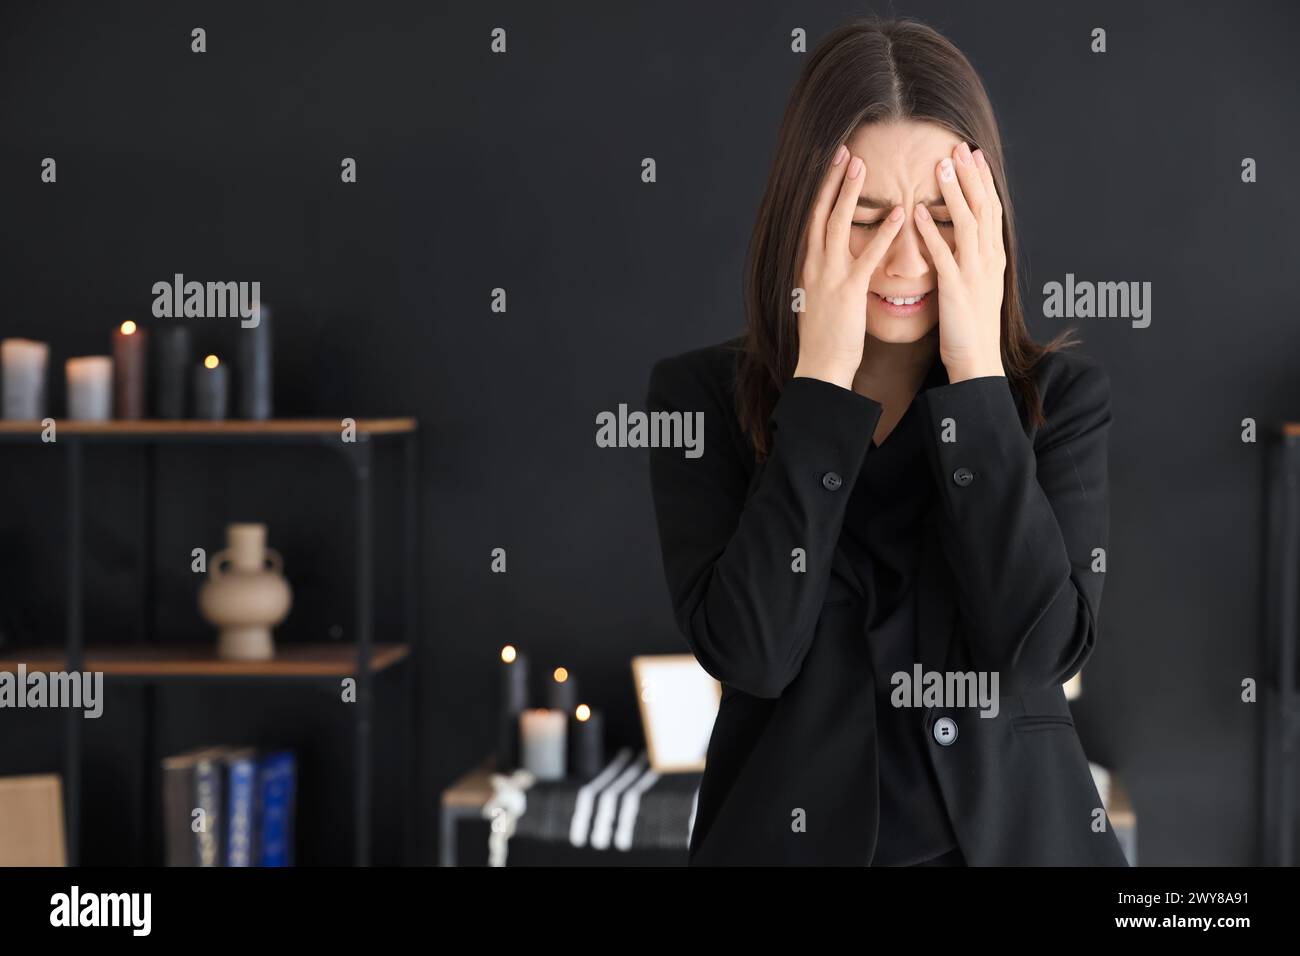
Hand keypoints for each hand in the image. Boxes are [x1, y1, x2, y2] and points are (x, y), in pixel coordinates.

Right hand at [793, 144, 905, 389]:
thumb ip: (823, 275)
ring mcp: (828, 276)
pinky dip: (883, 233)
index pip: (811, 219)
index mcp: (806, 266)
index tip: (829, 165)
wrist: (819, 367)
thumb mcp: (818, 299)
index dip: (820, 190)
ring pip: (837, 224)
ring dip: (849, 192)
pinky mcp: (848, 291)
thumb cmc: (823, 338)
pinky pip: (868, 256)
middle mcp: (813, 265)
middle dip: (830, 179)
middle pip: (819, 213)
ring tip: (860, 165)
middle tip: (842, 150)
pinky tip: (898, 213)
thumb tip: (829, 262)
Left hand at [914, 142, 1006, 382]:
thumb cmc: (972, 327)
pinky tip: (918, 213)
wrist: (977, 361)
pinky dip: (931, 232)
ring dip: (954, 193)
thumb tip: (967, 239)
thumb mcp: (978, 286)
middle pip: (983, 208)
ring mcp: (975, 274)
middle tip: (959, 146)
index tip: (973, 154)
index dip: (982, 180)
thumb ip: (973, 260)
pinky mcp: (957, 289)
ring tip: (940, 166)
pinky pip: (943, 255)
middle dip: (971, 176)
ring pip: (967, 224)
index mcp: (993, 258)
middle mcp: (988, 260)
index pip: (991, 210)